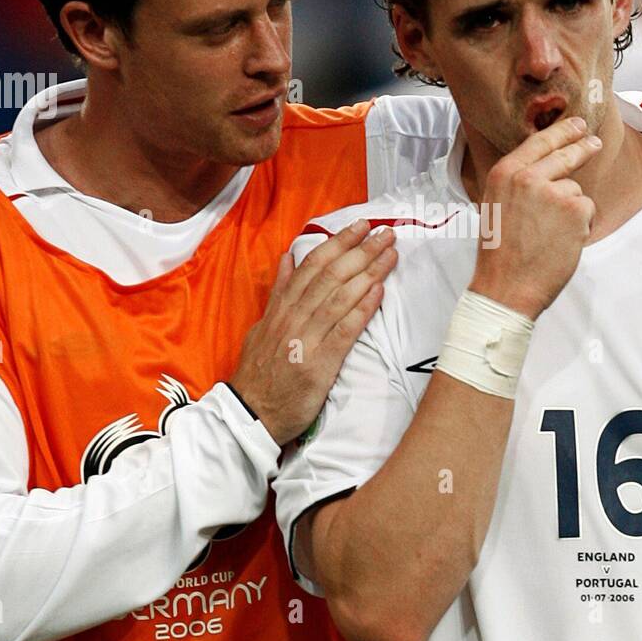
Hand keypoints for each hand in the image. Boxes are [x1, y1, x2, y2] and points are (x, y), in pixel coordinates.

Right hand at [231, 220, 396, 442]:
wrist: (251, 414)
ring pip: (339, 297)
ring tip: (390, 254)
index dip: (338, 242)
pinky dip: (362, 308)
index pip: (312, 265)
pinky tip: (379, 292)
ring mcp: (305, 339)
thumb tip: (287, 258)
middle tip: (386, 233)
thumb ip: (279, 292)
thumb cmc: (260, 372)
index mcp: (281, 307)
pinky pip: (344, 330)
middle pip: (330, 275)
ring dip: (368, 272)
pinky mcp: (318, 364)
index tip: (361, 226)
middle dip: (361, 250)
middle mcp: (293, 318)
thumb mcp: (262, 326)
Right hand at [469, 116, 600, 319]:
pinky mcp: (575, 210)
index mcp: (505, 174)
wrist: (506, 287)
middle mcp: (528, 177)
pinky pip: (587, 209)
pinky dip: (581, 226)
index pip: (539, 143)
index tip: (577, 125)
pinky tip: (561, 242)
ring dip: (572, 209)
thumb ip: (518, 184)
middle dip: (583, 147)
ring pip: (576, 190)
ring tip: (549, 235)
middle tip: (594, 142)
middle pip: (565, 155)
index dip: (561, 132)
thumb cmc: (500, 253)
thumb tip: (545, 169)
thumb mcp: (497, 206)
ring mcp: (554, 192)